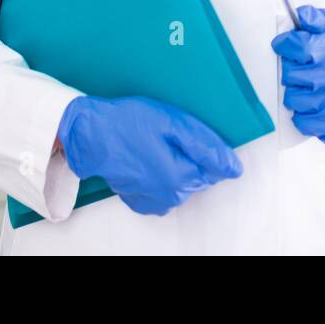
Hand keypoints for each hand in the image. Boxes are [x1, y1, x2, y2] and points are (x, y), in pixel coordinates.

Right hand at [56, 95, 241, 215]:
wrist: (90, 134)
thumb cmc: (129, 122)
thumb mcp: (174, 124)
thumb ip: (206, 147)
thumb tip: (234, 167)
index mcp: (182, 178)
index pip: (217, 168)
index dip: (206, 147)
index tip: (186, 133)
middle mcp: (170, 196)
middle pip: (200, 175)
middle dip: (192, 155)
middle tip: (169, 135)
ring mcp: (154, 201)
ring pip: (184, 181)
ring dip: (178, 164)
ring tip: (158, 144)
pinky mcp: (141, 200)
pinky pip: (166, 188)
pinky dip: (163, 174)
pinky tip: (150, 157)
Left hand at [271, 6, 324, 145]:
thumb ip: (321, 19)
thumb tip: (301, 16)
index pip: (300, 47)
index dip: (286, 44)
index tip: (285, 44)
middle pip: (291, 74)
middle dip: (291, 68)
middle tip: (303, 66)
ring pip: (293, 99)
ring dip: (297, 91)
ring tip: (311, 85)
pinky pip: (303, 123)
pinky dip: (304, 114)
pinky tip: (316, 103)